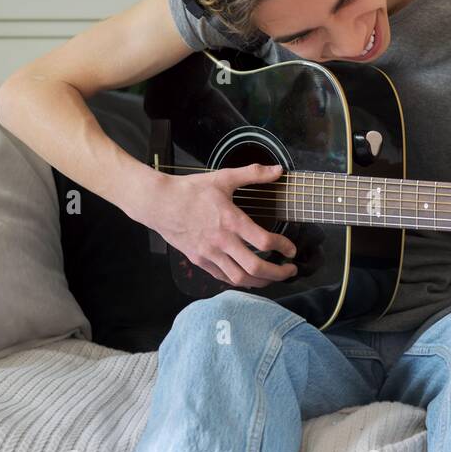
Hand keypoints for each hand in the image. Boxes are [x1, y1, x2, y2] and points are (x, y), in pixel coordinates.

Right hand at [145, 162, 298, 288]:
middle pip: (255, 267)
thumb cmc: (191, 190)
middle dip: (278, 273)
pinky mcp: (198, 260)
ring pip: (239, 278)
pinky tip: (247, 277)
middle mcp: (222, 241)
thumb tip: (277, 170)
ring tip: (272, 277)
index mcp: (231, 221)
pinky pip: (222, 277)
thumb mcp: (224, 177)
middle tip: (290, 270)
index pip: (264, 241)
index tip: (292, 250)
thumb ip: (253, 174)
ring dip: (260, 281)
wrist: (158, 203)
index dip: (283, 247)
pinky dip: (238, 280)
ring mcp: (209, 254)